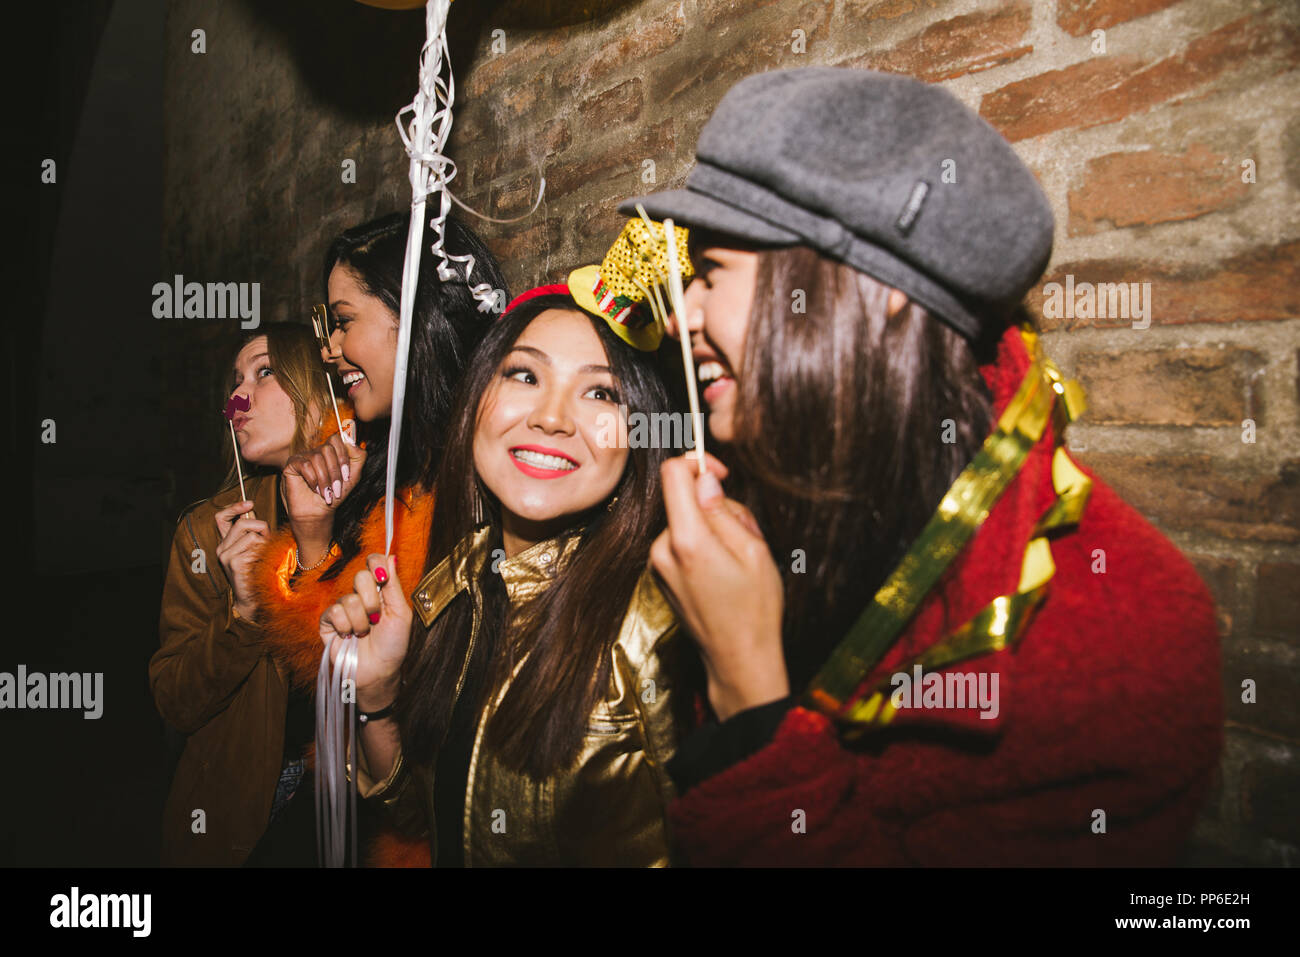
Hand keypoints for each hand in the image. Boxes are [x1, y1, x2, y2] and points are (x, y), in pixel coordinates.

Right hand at [214, 500, 268, 619]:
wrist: (254, 598)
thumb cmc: (259, 573)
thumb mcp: (255, 548)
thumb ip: (252, 532)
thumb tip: (252, 512)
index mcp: (226, 542)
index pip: (221, 517)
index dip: (234, 507)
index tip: (249, 504)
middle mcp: (222, 548)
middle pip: (242, 524)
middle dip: (261, 527)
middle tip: (267, 538)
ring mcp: (226, 555)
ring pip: (251, 535)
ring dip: (265, 543)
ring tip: (265, 556)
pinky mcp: (234, 562)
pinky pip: (255, 547)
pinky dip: (264, 552)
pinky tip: (262, 564)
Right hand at [282, 420, 364, 562]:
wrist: (319, 512)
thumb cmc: (335, 495)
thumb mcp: (353, 476)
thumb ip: (358, 456)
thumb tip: (351, 440)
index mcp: (330, 452)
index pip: (337, 440)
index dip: (343, 456)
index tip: (346, 476)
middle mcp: (316, 452)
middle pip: (327, 448)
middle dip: (335, 471)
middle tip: (336, 488)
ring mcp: (303, 457)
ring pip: (317, 457)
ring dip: (325, 479)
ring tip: (326, 492)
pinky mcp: (291, 465)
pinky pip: (305, 465)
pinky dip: (313, 480)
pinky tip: (315, 490)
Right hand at [318, 555, 411, 711]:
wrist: (378, 671)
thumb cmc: (393, 645)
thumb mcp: (401, 614)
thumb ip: (394, 585)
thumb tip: (391, 556)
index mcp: (381, 591)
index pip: (374, 563)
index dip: (376, 564)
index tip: (383, 577)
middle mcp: (361, 595)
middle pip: (360, 577)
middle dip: (372, 600)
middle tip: (377, 618)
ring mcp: (344, 608)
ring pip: (349, 599)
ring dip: (361, 621)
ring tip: (365, 633)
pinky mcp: (328, 622)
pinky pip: (334, 612)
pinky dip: (346, 627)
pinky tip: (349, 636)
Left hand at [650, 453, 788, 721]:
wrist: (738, 659)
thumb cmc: (755, 608)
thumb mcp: (753, 551)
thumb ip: (724, 511)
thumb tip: (704, 478)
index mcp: (686, 540)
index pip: (673, 475)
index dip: (697, 462)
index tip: (721, 474)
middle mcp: (662, 550)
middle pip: (683, 499)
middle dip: (715, 504)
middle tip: (746, 534)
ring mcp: (657, 564)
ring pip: (684, 520)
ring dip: (712, 527)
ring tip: (739, 558)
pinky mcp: (660, 575)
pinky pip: (680, 542)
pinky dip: (702, 544)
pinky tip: (723, 570)